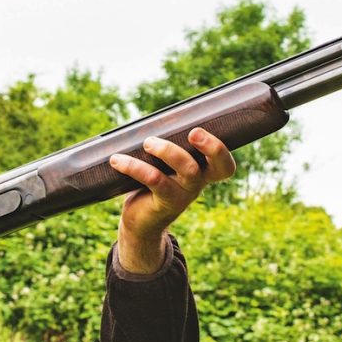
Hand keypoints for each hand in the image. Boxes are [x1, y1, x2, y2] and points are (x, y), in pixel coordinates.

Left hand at [108, 127, 235, 273]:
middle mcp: (198, 184)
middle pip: (216, 167)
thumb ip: (166, 147)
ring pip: (187, 171)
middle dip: (211, 147)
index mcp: (202, 173)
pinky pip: (155, 180)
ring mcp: (183, 195)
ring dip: (168, 151)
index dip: (221, 150)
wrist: (140, 224)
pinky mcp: (164, 202)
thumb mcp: (164, 167)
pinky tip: (117, 160)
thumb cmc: (153, 185)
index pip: (225, 165)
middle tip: (193, 132)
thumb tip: (154, 116)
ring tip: (148, 142)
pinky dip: (134, 167)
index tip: (201, 130)